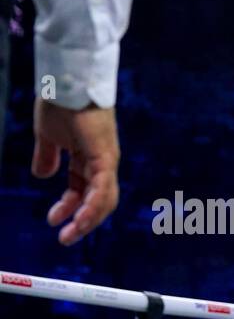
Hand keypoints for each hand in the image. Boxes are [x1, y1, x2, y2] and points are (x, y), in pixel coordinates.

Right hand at [31, 101, 120, 244]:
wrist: (65, 81)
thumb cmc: (59, 103)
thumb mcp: (47, 136)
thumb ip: (47, 156)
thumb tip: (42, 176)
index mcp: (89, 159)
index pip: (83, 191)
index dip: (69, 208)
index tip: (53, 221)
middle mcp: (102, 163)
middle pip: (97, 201)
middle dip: (82, 221)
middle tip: (66, 238)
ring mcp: (106, 160)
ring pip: (103, 200)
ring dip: (88, 220)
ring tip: (71, 235)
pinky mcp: (105, 157)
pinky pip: (102, 189)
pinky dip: (93, 207)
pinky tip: (81, 220)